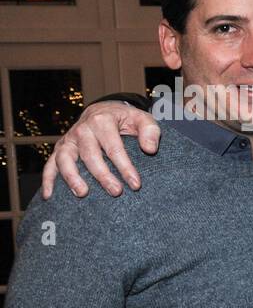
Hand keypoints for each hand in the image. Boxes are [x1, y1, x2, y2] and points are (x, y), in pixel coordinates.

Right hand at [41, 102, 161, 199]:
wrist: (103, 111)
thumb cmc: (126, 119)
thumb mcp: (142, 119)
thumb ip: (150, 132)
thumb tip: (150, 149)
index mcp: (102, 121)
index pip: (114, 148)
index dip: (125, 167)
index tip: (135, 184)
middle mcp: (82, 129)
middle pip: (90, 155)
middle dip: (103, 175)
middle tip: (116, 192)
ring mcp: (69, 139)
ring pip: (65, 158)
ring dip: (71, 177)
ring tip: (82, 194)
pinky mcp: (61, 148)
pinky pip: (50, 164)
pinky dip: (48, 179)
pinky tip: (49, 196)